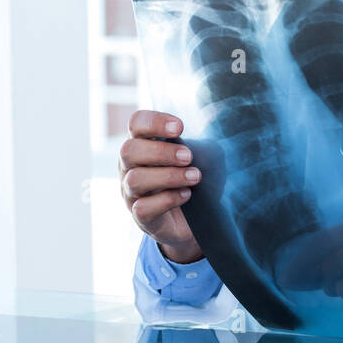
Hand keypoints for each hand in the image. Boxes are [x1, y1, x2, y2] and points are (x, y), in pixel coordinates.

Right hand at [119, 110, 203, 262]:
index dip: (154, 122)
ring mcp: (132, 194)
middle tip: (188, 157)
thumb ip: (203, 145)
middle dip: (161, 152)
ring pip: (135, 179)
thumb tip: (213, 137)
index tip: (180, 127)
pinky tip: (186, 196)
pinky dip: (167, 200)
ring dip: (168, 176)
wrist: (199, 220)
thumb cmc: (198, 181)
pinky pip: (143, 208)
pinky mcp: (141, 218)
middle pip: (129, 150)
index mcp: (144, 145)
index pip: (136, 124)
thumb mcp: (205, 158)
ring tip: (194, 177)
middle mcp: (130, 167)